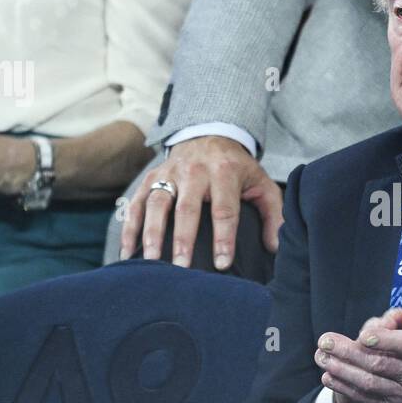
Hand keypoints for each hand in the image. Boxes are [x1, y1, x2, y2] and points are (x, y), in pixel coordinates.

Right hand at [120, 135, 283, 268]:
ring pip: (156, 203)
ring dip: (151, 233)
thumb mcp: (262, 183)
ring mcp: (169, 174)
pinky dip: (130, 227)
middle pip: (187, 208)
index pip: (224, 209)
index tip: (222, 264)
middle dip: (183, 239)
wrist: (209, 135)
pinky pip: (136, 203)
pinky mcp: (150, 178)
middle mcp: (194, 172)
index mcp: (224, 173)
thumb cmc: (238, 169)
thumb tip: (274, 247)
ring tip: (151, 261)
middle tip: (181, 267)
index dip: (224, 237)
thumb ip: (273, 213)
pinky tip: (127, 252)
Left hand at [324, 307, 401, 402]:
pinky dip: (346, 387)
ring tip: (321, 356)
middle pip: (382, 364)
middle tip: (326, 341)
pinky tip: (329, 376)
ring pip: (371, 382)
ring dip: (342, 370)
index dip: (387, 341)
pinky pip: (367, 398)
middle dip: (350, 352)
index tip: (365, 335)